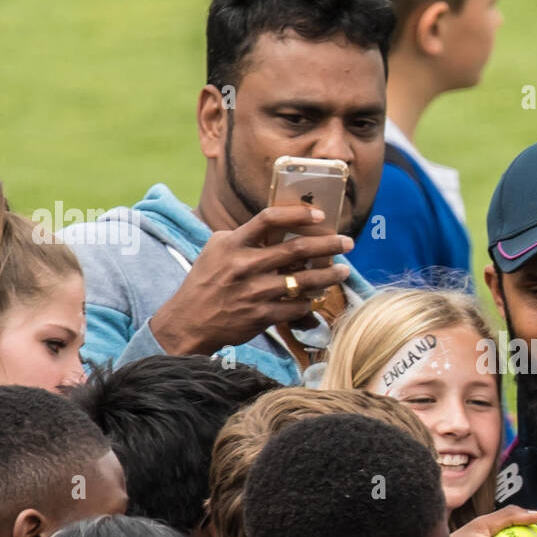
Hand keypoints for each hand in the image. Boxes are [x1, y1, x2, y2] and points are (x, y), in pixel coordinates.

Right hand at [150, 204, 353, 355]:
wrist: (189, 322)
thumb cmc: (204, 282)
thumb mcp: (215, 250)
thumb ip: (243, 237)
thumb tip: (274, 226)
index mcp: (233, 244)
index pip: (268, 219)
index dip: (297, 214)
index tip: (320, 215)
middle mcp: (244, 266)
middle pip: (296, 249)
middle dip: (328, 245)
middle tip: (347, 242)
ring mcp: (254, 292)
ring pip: (302, 280)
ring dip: (328, 276)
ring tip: (343, 271)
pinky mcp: (261, 316)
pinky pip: (296, 306)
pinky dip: (310, 301)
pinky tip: (318, 297)